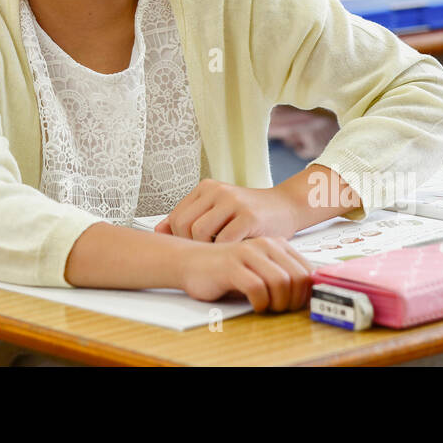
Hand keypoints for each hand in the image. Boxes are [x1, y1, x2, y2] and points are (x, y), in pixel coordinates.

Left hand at [155, 179, 299, 242]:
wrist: (285, 206)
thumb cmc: (249, 214)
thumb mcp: (217, 211)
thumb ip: (190, 219)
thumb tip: (157, 231)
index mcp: (206, 188)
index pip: (176, 216)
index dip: (179, 238)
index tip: (193, 248)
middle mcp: (217, 191)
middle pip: (184, 225)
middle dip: (191, 245)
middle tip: (207, 254)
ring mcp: (233, 202)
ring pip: (200, 232)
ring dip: (207, 249)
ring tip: (220, 253)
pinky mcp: (249, 216)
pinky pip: (225, 240)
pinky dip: (226, 252)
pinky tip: (234, 253)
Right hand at [179, 237, 312, 311]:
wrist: (189, 261)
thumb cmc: (225, 270)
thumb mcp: (259, 269)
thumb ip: (280, 276)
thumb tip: (307, 297)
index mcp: (275, 245)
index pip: (307, 270)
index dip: (308, 293)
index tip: (301, 306)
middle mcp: (264, 245)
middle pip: (298, 277)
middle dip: (295, 300)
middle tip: (283, 309)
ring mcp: (247, 254)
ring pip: (280, 282)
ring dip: (279, 303)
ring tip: (268, 307)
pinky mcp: (231, 266)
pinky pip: (257, 288)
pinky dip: (260, 303)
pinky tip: (254, 305)